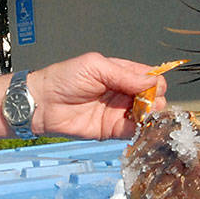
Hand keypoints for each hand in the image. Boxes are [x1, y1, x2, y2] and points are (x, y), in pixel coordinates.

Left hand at [29, 52, 168, 139]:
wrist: (44, 103)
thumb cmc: (65, 78)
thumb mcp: (95, 67)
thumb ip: (124, 74)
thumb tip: (152, 82)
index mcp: (120, 73)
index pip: (149, 77)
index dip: (155, 83)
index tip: (151, 89)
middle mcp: (122, 92)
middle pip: (152, 97)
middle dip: (155, 101)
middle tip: (146, 104)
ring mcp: (118, 112)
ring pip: (146, 115)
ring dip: (150, 116)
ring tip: (142, 115)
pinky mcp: (111, 130)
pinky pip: (132, 131)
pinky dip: (140, 130)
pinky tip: (139, 126)